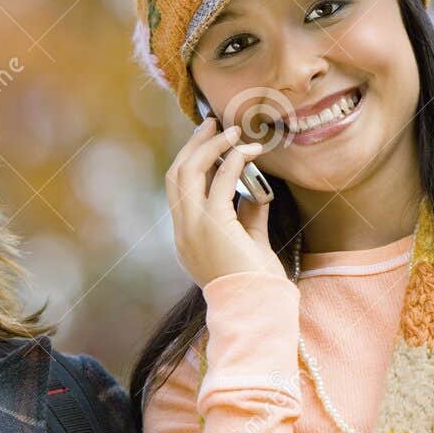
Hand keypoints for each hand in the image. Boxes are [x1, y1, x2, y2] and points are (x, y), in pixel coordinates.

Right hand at [166, 116, 285, 286]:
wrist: (257, 307)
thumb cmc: (256, 283)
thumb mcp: (250, 242)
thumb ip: (249, 215)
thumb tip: (255, 188)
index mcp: (187, 238)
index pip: (179, 190)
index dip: (192, 162)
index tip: (210, 143)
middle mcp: (183, 231)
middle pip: (177, 175)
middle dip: (194, 146)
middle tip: (213, 124)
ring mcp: (193, 227)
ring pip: (189, 171)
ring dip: (211, 146)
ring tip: (231, 131)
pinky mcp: (212, 224)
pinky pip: (220, 181)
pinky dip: (232, 161)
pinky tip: (247, 151)